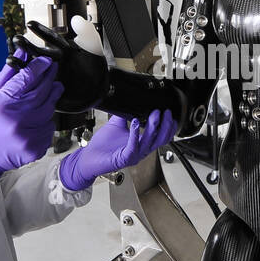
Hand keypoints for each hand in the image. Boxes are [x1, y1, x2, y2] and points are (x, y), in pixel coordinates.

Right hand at [0, 50, 62, 204]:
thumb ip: (8, 74)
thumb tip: (23, 52)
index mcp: (2, 104)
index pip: (28, 78)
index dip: (40, 66)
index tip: (46, 61)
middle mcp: (16, 121)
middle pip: (43, 93)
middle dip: (50, 80)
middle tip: (52, 72)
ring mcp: (27, 137)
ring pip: (50, 112)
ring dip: (49, 102)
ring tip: (43, 97)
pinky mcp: (34, 150)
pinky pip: (49, 130)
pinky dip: (46, 123)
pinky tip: (35, 121)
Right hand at [12, 19, 108, 113]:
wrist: (98, 91)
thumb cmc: (96, 68)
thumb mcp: (94, 50)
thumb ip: (87, 35)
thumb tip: (75, 19)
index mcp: (64, 50)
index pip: (52, 39)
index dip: (42, 31)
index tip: (30, 24)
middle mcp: (54, 62)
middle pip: (38, 53)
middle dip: (27, 46)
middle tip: (16, 39)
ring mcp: (50, 76)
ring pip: (33, 70)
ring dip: (22, 65)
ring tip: (9, 60)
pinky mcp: (49, 90)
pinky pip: (37, 88)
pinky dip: (26, 85)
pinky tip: (16, 83)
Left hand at [58, 109, 177, 191]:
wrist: (88, 157)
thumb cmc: (102, 146)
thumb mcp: (117, 126)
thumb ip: (124, 115)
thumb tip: (129, 102)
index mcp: (141, 144)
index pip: (161, 137)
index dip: (169, 128)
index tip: (171, 115)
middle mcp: (140, 151)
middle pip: (159, 140)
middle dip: (165, 126)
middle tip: (166, 112)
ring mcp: (133, 155)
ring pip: (149, 142)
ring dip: (153, 127)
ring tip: (154, 115)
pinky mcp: (124, 158)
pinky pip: (133, 146)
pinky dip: (135, 133)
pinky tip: (135, 122)